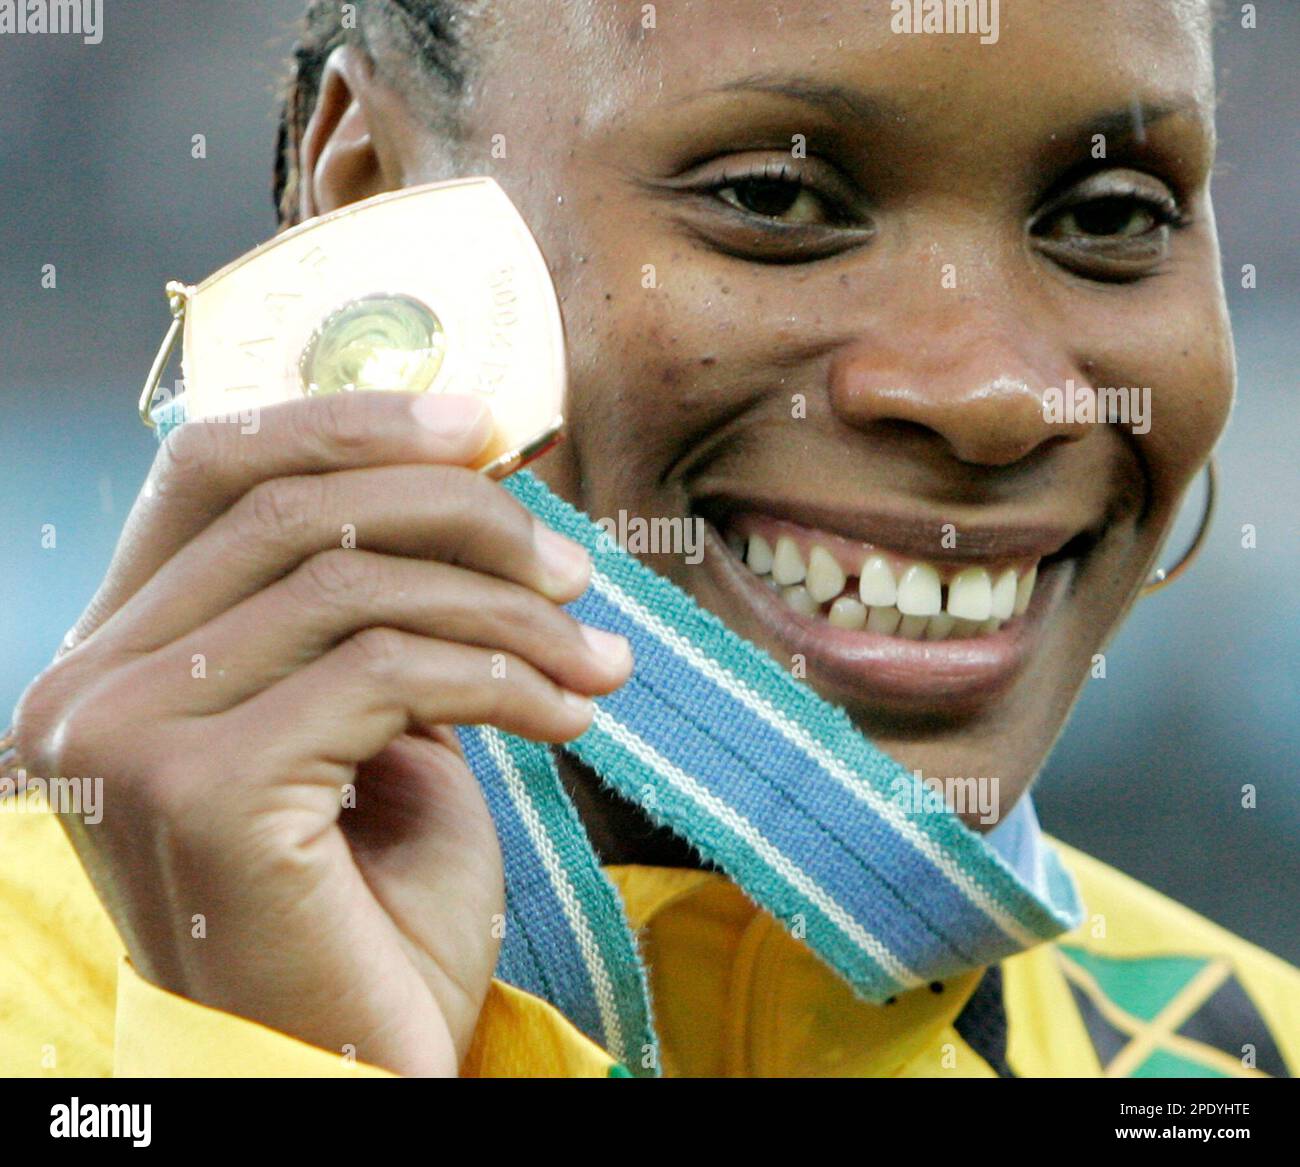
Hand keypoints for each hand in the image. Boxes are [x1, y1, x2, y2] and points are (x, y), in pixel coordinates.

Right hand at [11, 391, 631, 1075]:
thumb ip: (378, 611)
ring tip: (599, 658)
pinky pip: (391, 672)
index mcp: (121, 655)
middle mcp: (90, 685)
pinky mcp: (203, 793)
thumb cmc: (365, 912)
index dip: (351, 423)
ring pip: (354, 583)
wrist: (344, 1073)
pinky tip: (571, 713)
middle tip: (572, 569)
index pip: (212, 471)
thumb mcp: (372, 730)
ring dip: (508, 613)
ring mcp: (128, 738)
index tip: (486, 426)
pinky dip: (505, 677)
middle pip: (290, 508)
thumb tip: (469, 482)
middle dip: (461, 515)